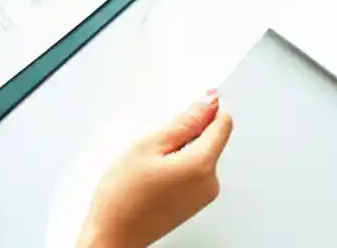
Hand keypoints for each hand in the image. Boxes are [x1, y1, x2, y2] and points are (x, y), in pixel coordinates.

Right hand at [77, 91, 233, 247]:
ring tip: (152, 164)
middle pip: (212, 139)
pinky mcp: (196, 203)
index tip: (190, 107)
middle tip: (156, 144)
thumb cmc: (122, 197)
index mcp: (201, 165)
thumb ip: (185, 122)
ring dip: (182, 150)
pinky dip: (179, 166)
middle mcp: (210, 182)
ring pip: (202, 154)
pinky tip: (156, 176)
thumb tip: (209, 102)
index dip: (208, 109)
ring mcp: (204, 195)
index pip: (223, 122)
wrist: (113, 235)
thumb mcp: (149, 146)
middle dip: (189, 133)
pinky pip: (195, 172)